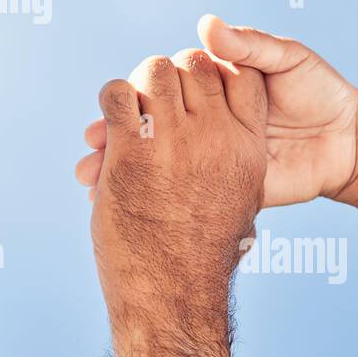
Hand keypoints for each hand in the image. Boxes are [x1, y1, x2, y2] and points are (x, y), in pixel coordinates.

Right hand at [79, 18, 357, 208]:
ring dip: (118, 166)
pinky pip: (175, 188)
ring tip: (90, 177)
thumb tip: (207, 26)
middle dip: (114, 133)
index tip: (115, 100)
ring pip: (153, 158)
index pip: (162, 84)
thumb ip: (249, 46)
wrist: (350, 142)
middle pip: (147, 123)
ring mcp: (206, 151)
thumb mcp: (287, 60)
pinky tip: (115, 201)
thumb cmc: (319, 90)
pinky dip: (143, 196)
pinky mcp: (219, 183)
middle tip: (91, 142)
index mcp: (211, 83)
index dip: (137, 93)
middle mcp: (201, 117)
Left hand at [79, 49, 267, 317]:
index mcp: (248, 145)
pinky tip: (109, 120)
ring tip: (130, 107)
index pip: (242, 73)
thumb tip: (225, 138)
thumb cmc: (205, 253)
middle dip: (172, 74)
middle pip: (194, 63)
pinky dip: (110, 99)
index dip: (216, 70)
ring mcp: (172, 140)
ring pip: (153, 71)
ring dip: (138, 85)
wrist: (174, 293)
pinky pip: (117, 94)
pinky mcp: (130, 150)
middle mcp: (215, 135)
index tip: (197, 87)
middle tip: (156, 98)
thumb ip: (236, 161)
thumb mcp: (242, 202)